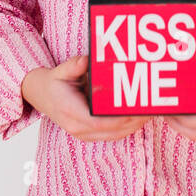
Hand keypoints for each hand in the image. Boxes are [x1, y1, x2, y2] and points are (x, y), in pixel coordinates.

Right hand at [21, 54, 150, 141]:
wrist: (41, 96)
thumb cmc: (53, 83)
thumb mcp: (59, 71)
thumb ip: (73, 66)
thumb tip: (86, 60)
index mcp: (71, 113)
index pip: (101, 121)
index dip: (122, 117)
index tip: (139, 107)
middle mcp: (78, 128)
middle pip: (113, 131)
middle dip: (135, 121)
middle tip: (153, 108)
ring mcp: (83, 134)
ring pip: (115, 136)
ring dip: (134, 126)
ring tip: (150, 112)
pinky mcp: (89, 134)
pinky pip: (113, 135)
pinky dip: (127, 128)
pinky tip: (139, 117)